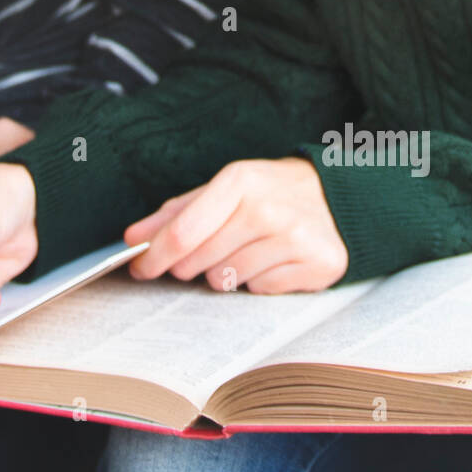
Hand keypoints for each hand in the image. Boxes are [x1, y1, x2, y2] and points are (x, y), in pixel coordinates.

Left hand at [124, 157, 347, 293]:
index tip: (139, 268)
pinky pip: (260, 290)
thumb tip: (134, 238)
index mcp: (239, 181)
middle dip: (187, 265)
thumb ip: (177, 212)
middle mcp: (267, 209)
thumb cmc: (268, 193)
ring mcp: (294, 238)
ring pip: (227, 279)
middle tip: (197, 256)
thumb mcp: (224, 188)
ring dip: (224, 272)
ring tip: (243, 250)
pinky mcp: (316, 265)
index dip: (154, 256)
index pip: (183, 232)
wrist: (337, 197)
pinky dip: (257, 280)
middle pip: (199, 261)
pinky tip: (270, 259)